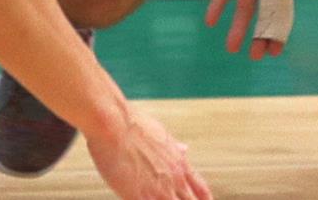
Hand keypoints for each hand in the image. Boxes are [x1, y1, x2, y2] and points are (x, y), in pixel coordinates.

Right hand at [85, 106, 213, 199]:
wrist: (113, 124)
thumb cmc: (132, 125)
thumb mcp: (161, 134)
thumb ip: (174, 147)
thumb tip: (185, 149)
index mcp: (180, 163)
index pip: (201, 189)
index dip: (204, 199)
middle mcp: (174, 179)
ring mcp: (159, 190)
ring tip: (155, 197)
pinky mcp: (140, 197)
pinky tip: (138, 199)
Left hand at [203, 0, 317, 59]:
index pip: (282, 10)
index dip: (279, 29)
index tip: (276, 51)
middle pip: (262, 14)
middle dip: (259, 35)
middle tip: (256, 58)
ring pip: (242, 7)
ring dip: (237, 26)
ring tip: (231, 48)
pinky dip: (217, 5)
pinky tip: (211, 22)